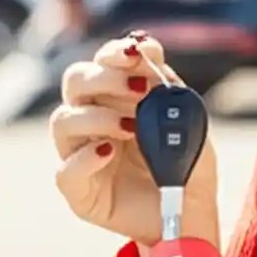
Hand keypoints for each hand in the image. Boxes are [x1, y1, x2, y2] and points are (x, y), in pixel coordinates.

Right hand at [48, 32, 219, 248]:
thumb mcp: (185, 119)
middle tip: (139, 88)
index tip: (136, 51)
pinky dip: (87, 158)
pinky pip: (65, 170)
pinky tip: (110, 153)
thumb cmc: (186, 162)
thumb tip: (146, 46)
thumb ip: (165, 85)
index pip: (101, 63)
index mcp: (116, 98)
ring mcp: (82, 154)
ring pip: (63, 121)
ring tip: (132, 127)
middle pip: (75, 82)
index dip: (114, 52)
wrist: (193, 210)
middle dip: (104, 77)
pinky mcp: (80, 191)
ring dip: (98, 117)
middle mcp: (92, 121)